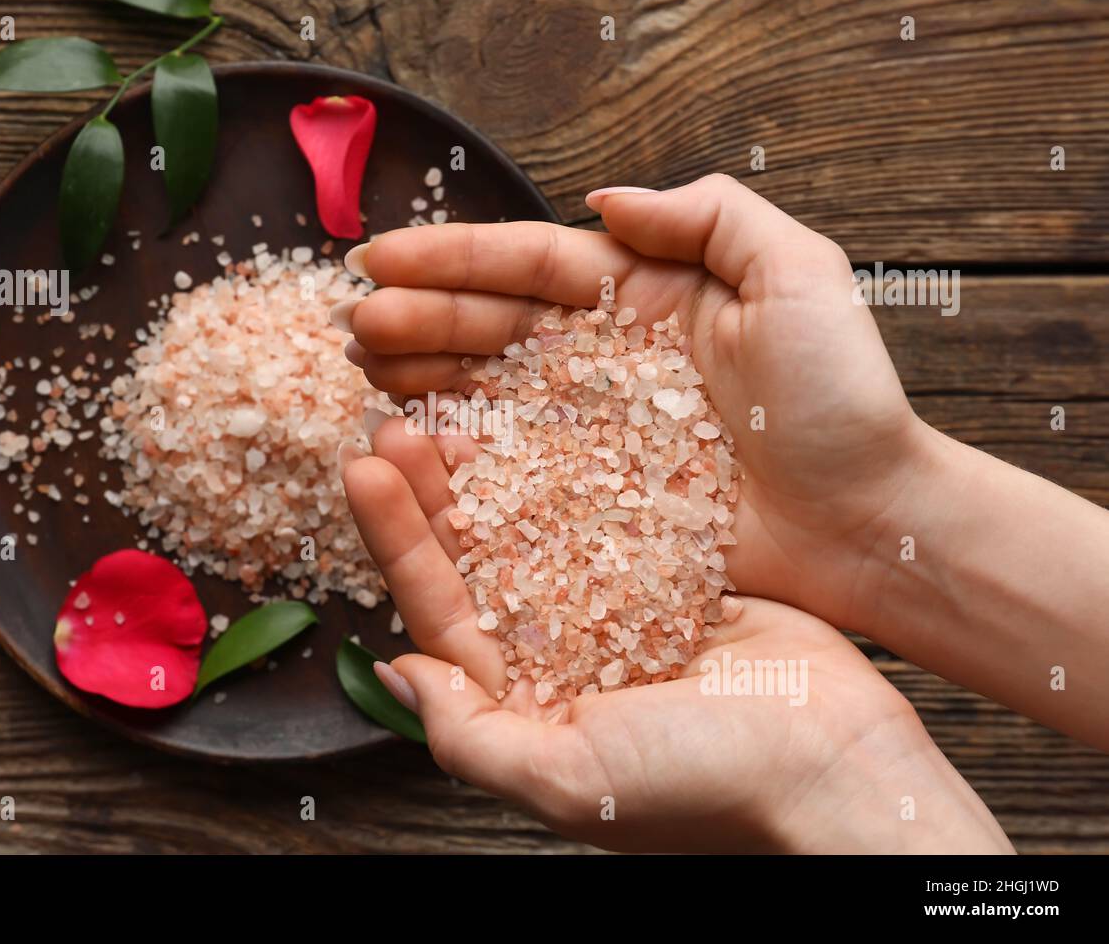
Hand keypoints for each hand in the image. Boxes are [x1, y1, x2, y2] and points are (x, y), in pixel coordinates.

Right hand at [338, 174, 927, 631]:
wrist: (868, 520)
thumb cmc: (842, 398)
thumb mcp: (797, 273)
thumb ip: (707, 215)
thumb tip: (604, 198)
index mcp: (645, 294)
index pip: (532, 263)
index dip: (453, 257)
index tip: (380, 257)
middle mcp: (609, 354)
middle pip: (494, 323)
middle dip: (418, 317)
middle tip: (352, 323)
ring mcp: (596, 425)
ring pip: (489, 388)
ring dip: (422, 375)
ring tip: (363, 371)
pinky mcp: (593, 491)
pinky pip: (510, 462)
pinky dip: (457, 448)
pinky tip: (409, 437)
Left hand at [339, 420, 1009, 851]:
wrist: (837, 765)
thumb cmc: (704, 786)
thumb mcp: (566, 777)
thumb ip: (471, 736)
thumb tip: (399, 674)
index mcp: (523, 702)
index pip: (438, 611)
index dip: (397, 541)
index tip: (361, 469)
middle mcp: (560, 654)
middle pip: (475, 561)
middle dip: (429, 494)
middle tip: (394, 423)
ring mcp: (616, 611)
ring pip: (534, 527)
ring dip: (489, 473)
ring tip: (448, 412)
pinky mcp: (672, 576)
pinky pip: (606, 513)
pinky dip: (570, 470)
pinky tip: (539, 425)